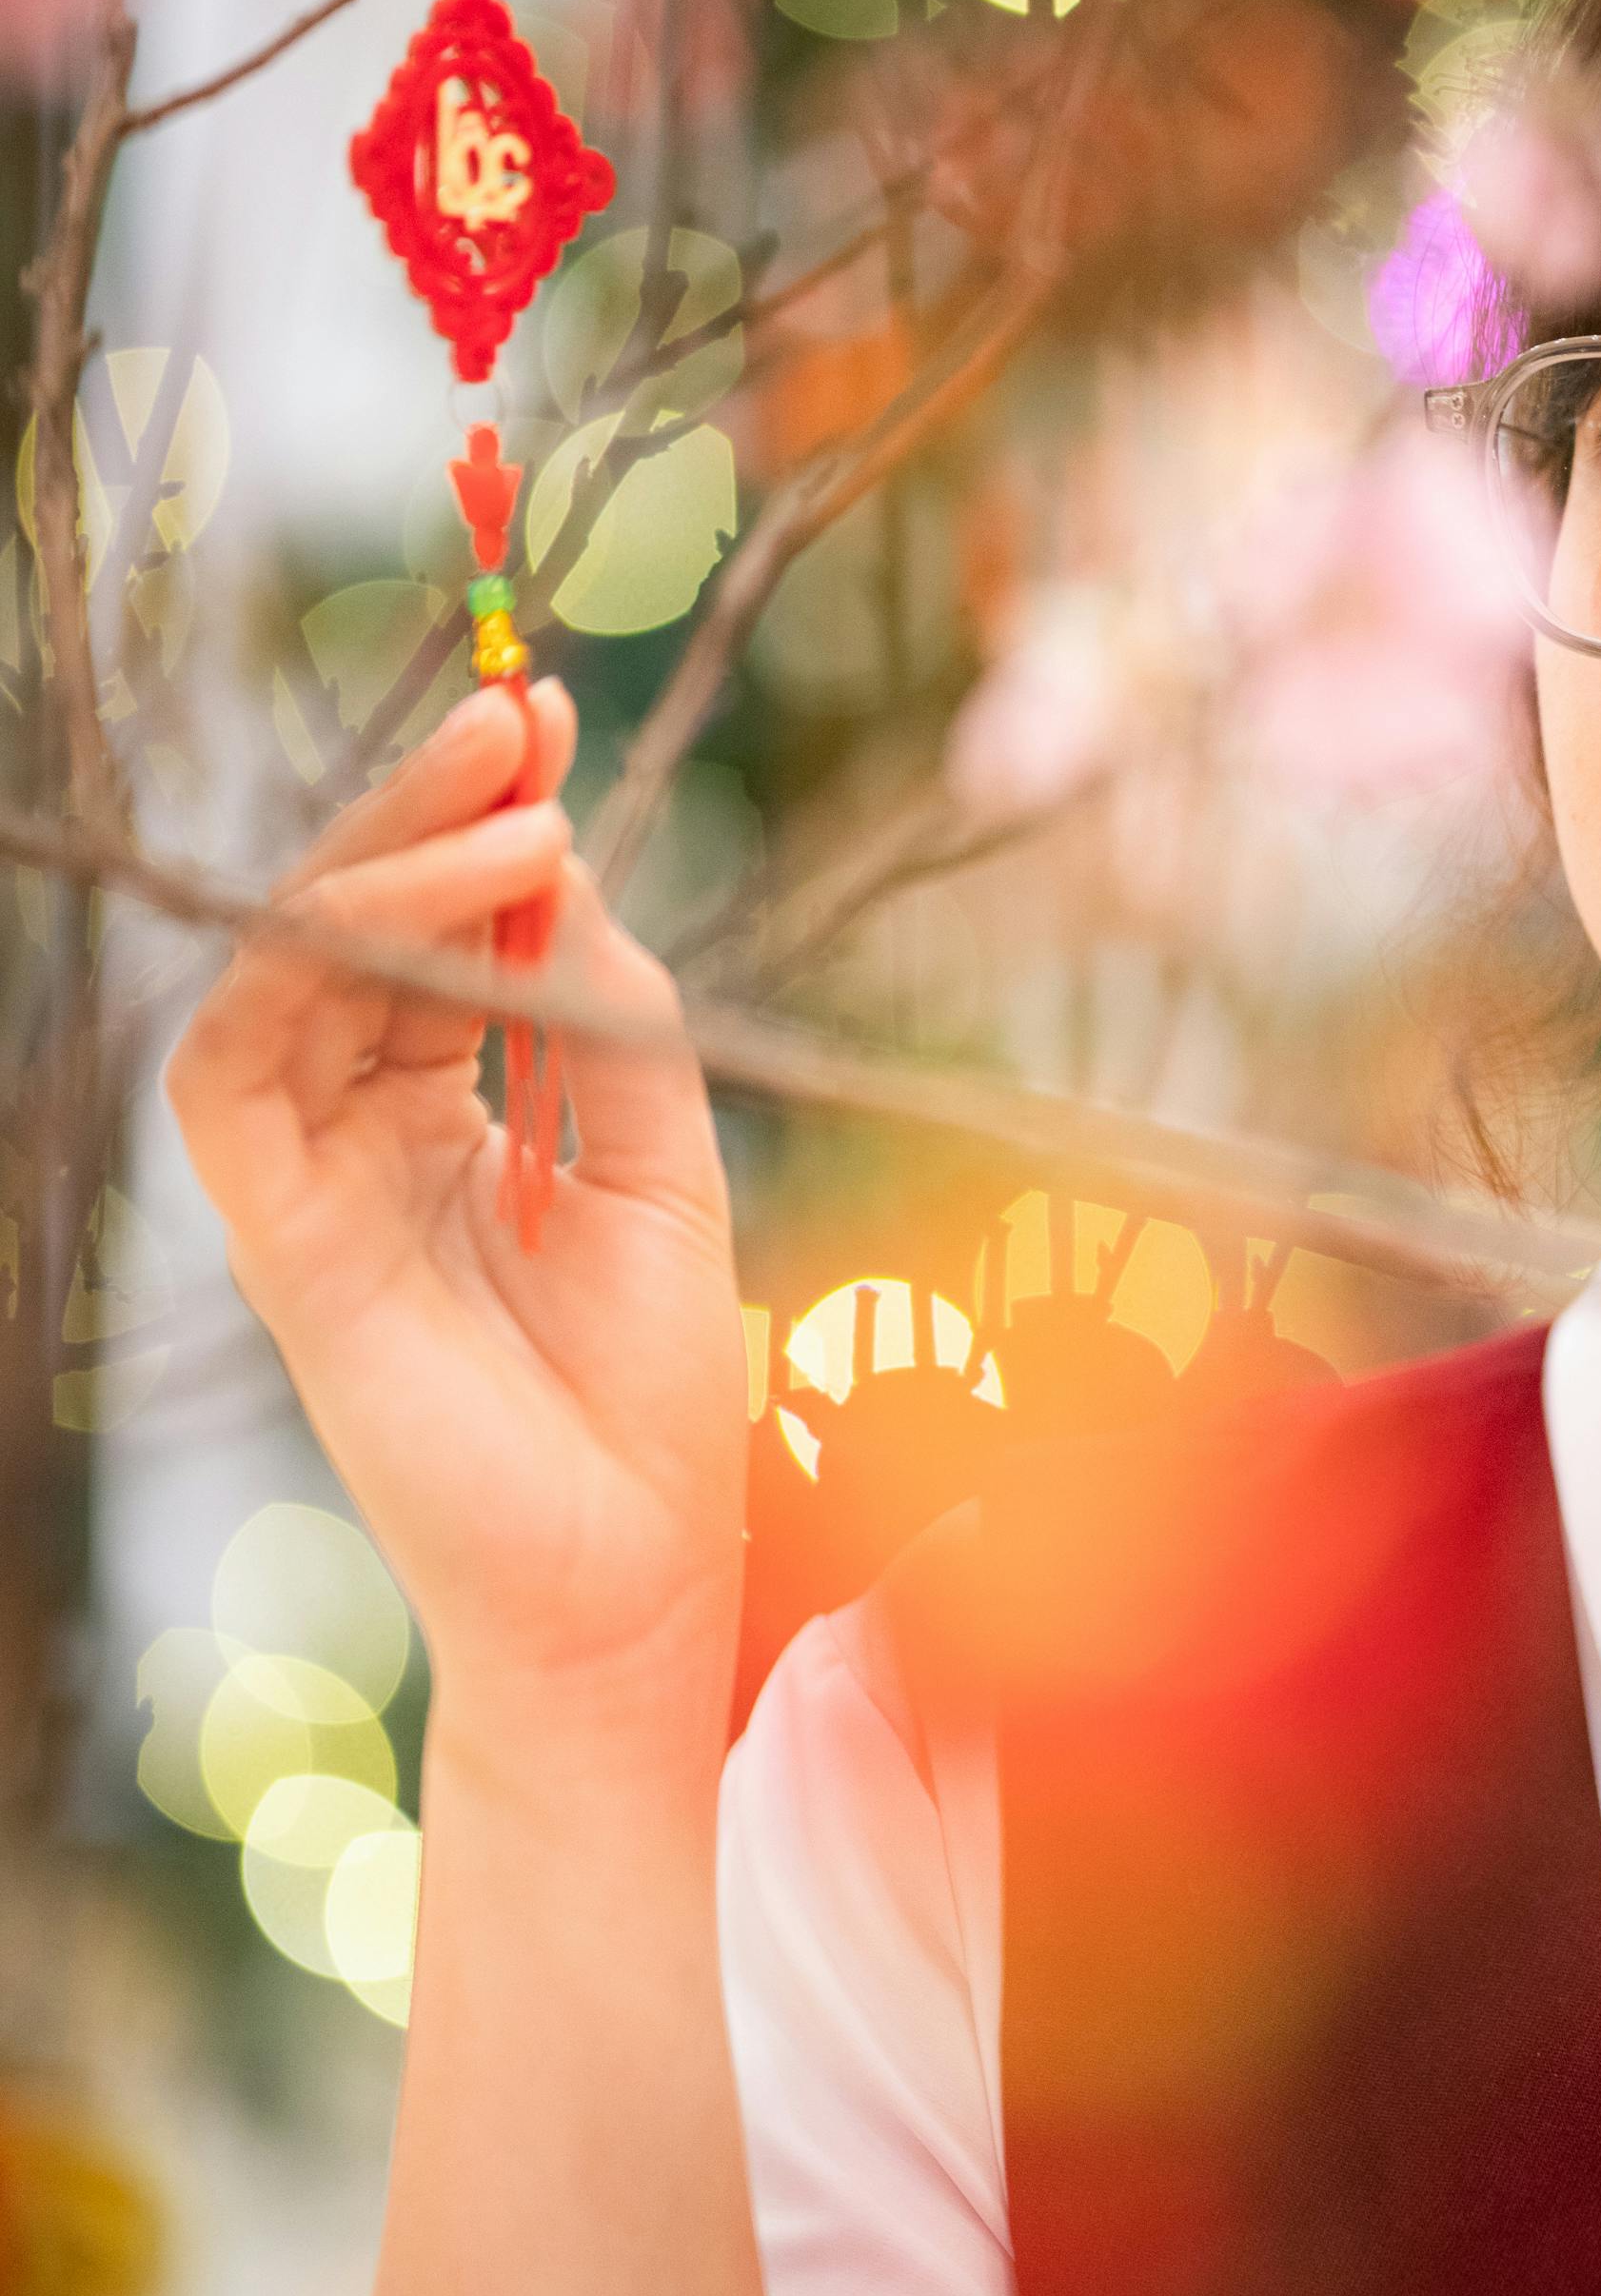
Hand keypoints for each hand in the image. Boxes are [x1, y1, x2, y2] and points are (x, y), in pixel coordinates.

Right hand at [168, 685, 748, 1781]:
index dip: (482, 821)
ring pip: (291, 970)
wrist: (636, 1583)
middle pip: (352, 926)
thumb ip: (609, 1021)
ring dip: (391, 861)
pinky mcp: (281, 1240)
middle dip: (429, 803)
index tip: (549, 720)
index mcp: (447, 1118)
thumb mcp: (665, 1165)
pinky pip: (240, 1070)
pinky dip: (323, 965)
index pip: (437, 931)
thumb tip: (562, 864)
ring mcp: (313, 1186)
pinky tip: (443, 902)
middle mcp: (363, 1136)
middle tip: (517, 712)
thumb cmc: (655, 1397)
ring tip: (516, 797)